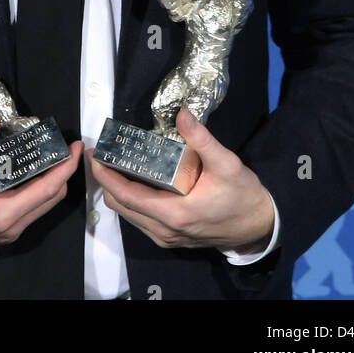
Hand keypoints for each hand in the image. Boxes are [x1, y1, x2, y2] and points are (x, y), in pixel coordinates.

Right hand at [0, 113, 82, 263]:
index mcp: (3, 214)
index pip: (47, 190)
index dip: (65, 168)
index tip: (75, 148)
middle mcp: (11, 226)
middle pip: (50, 199)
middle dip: (62, 172)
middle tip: (62, 147)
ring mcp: (7, 231)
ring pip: (41, 206)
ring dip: (50, 181)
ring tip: (48, 155)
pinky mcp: (1, 230)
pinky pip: (29, 209)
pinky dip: (36, 190)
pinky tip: (26, 171)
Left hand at [89, 108, 274, 253]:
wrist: (258, 226)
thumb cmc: (242, 195)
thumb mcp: (226, 163)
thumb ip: (202, 139)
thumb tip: (182, 114)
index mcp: (174, 213)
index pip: (126, 195)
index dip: (105, 175)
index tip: (95, 154)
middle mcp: (165, 230)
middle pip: (121, 206)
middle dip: (106, 180)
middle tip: (103, 154)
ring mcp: (167, 237)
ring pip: (128, 215)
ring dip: (118, 191)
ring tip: (115, 164)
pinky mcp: (171, 238)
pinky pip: (140, 220)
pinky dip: (131, 201)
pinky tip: (135, 181)